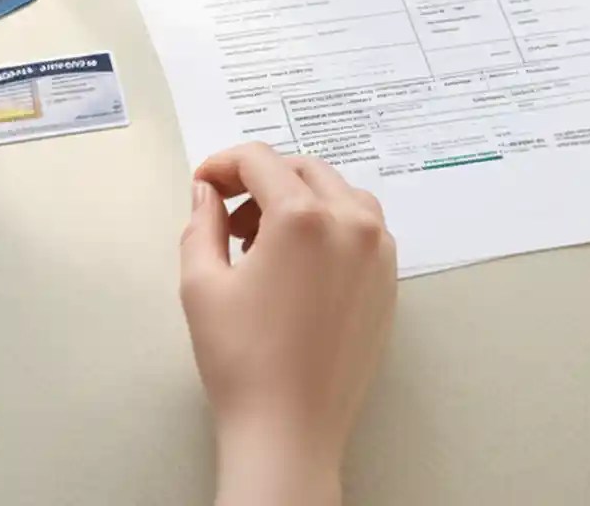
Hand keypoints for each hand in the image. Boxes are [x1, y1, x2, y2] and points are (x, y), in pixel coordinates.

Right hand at [180, 143, 396, 505]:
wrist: (288, 429)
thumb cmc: (241, 359)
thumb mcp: (201, 283)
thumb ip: (202, 223)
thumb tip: (207, 193)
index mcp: (303, 218)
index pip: (260, 161)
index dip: (223, 164)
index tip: (202, 184)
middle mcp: (351, 225)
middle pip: (303, 169)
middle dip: (260, 179)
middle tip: (226, 210)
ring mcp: (379, 254)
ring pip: (339, 193)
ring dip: (298, 197)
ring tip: (261, 236)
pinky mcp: (389, 282)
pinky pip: (362, 228)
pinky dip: (328, 224)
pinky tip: (296, 259)